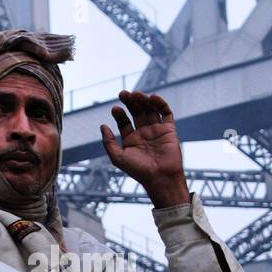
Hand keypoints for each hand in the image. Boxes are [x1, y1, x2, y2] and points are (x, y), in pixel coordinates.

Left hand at [100, 90, 189, 206]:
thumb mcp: (118, 157)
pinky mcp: (169, 129)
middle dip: (130, 102)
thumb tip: (102, 126)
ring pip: (150, 109)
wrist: (160, 177)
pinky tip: (153, 97)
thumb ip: (108, 142)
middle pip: (136, 112)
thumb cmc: (138, 171)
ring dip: (143, 100)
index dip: (119, 114)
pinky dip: (160, 104)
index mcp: (131, 139)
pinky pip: (166, 113)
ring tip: (136, 94)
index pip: (124, 121)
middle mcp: (143, 133)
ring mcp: (156, 130)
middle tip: (124, 94)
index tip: (116, 109)